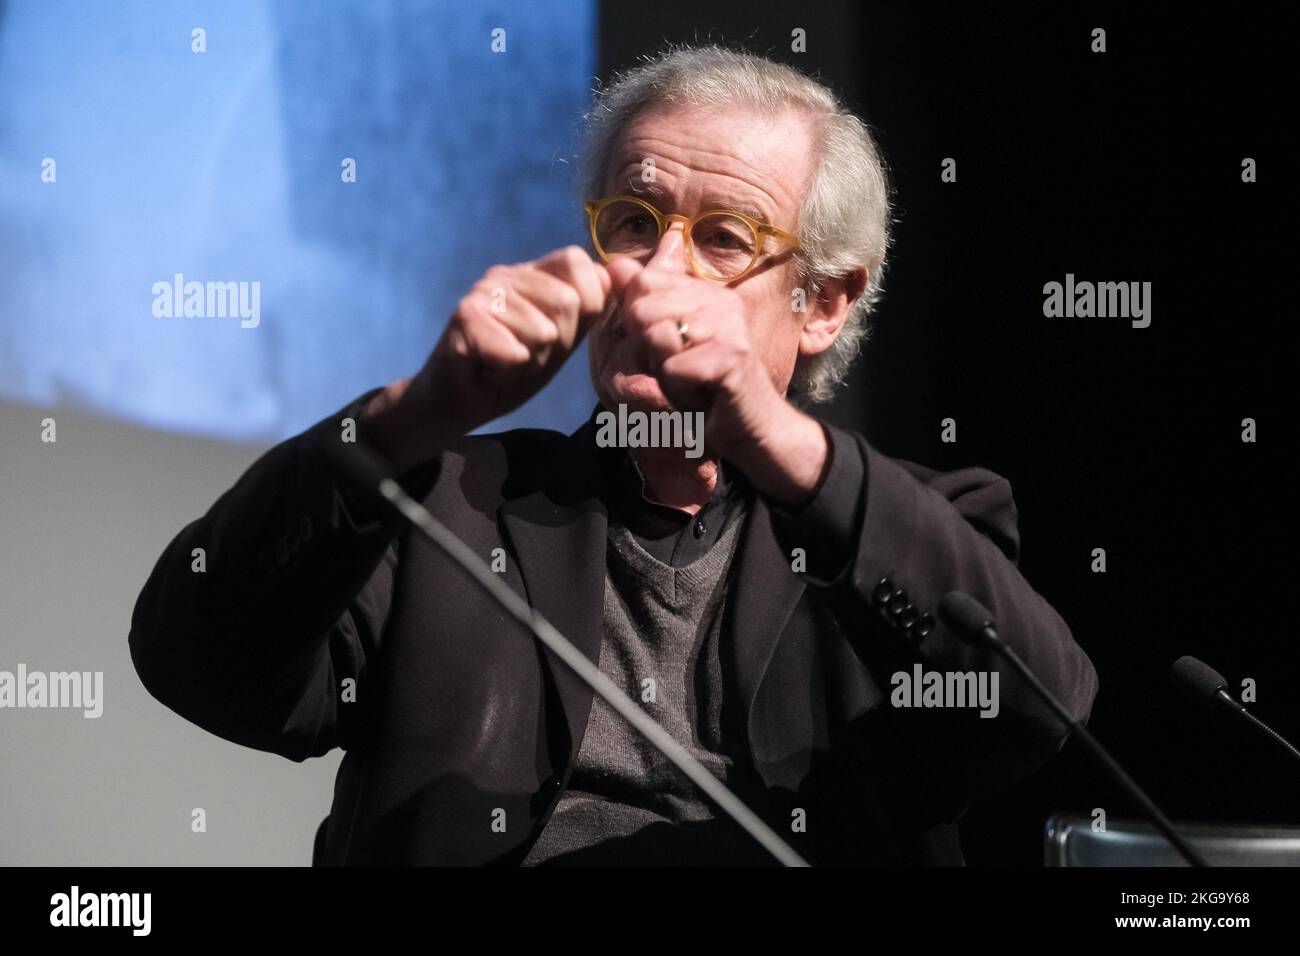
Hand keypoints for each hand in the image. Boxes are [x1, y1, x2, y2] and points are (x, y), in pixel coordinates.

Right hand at [363, 246, 611, 470]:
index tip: (558, 335)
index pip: (579, 263)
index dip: (585, 305)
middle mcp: (509, 273)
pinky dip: (508, 370)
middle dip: (557, 343)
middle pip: (567, 302)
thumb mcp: (561, 341)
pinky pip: (516, 351)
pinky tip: (489, 368)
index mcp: (535, 274)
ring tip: (507, 362)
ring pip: (543, 331)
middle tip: (527, 354)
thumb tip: (617, 273)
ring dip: (531, 361)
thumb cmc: (511, 371)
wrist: (457, 402)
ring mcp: (484, 291)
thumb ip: (589, 310)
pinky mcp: (464, 317)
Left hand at [613, 258, 829, 505]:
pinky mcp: (732, 355)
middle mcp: (721, 300)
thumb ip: (638, 303)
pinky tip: (703, 395)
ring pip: (656, 339)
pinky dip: (678, 390)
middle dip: (649, 351)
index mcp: (705, 292)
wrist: (750, 429)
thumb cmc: (704, 389)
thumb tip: (614, 264)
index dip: (639, 324)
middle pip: (643, 311)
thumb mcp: (661, 344)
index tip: (671, 349)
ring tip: (693, 382)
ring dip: (664, 372)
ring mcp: (729, 325)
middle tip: (682, 371)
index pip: (643, 282)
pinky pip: (672, 368)